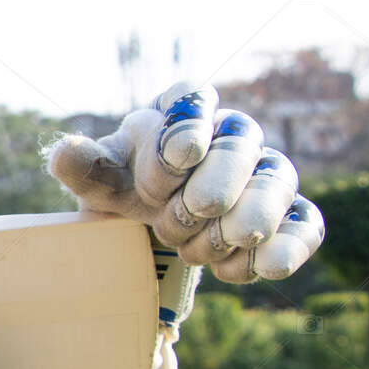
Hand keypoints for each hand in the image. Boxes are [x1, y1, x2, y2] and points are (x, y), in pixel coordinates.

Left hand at [45, 80, 324, 277]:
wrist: (153, 229)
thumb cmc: (128, 190)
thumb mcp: (100, 181)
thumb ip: (85, 167)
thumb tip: (64, 152)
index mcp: (180, 111)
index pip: (192, 99)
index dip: (186, 128)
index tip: (179, 156)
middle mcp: (228, 134)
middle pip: (241, 141)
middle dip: (215, 183)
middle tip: (190, 211)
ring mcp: (263, 172)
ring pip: (277, 180)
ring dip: (245, 218)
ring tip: (206, 248)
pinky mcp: (286, 214)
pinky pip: (305, 224)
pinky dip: (287, 246)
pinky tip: (262, 268)